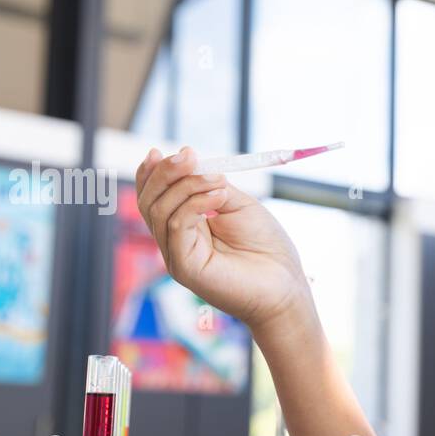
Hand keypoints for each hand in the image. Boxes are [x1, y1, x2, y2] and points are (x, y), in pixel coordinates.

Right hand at [135, 146, 313, 333]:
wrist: (285, 285)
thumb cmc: (267, 248)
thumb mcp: (238, 204)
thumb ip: (211, 185)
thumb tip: (191, 161)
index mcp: (185, 227)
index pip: (153, 197)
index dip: (152, 173)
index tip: (164, 150)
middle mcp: (175, 242)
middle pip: (149, 202)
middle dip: (165, 173)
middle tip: (188, 155)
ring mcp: (177, 256)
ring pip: (159, 211)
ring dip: (186, 186)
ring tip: (218, 181)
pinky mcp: (184, 268)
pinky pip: (177, 226)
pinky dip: (194, 204)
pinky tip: (219, 197)